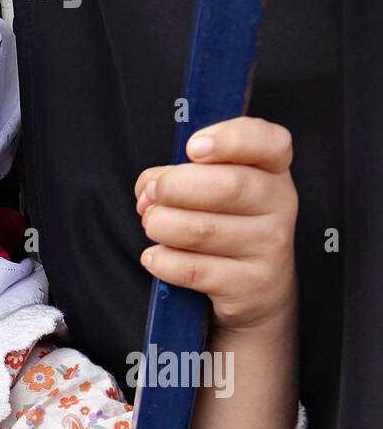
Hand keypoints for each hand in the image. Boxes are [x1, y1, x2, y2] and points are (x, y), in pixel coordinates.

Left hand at [135, 116, 297, 331]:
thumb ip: (183, 176)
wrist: (256, 289)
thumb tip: (149, 188)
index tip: (192, 147)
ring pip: (202, 230)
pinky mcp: (248, 284)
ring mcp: (268, 246)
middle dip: (174, 187)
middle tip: (152, 195)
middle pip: (227, 187)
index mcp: (273, 171)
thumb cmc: (226, 227)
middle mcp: (279, 205)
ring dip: (162, 224)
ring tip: (152, 224)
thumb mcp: (215, 191)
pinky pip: (192, 269)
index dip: (230, 139)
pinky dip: (163, 261)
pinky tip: (154, 257)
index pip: (271, 143)